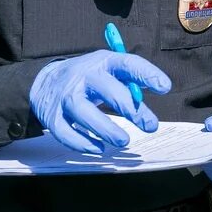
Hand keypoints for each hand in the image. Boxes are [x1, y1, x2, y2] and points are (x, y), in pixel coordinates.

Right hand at [29, 50, 171, 153]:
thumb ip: (133, 86)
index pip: (128, 63)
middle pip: (108, 90)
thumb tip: (156, 102)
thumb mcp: (111, 73)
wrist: (45, 80)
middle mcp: (83, 76)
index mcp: (103, 62)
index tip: (165, 87)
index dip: (147, 74)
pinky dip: (82, 142)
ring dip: (106, 129)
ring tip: (123, 141)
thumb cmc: (90, 79)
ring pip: (84, 112)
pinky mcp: (52, 116)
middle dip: (131, 109)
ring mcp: (65, 96)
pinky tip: (98, 148)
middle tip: (150, 125)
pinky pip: (65, 132)